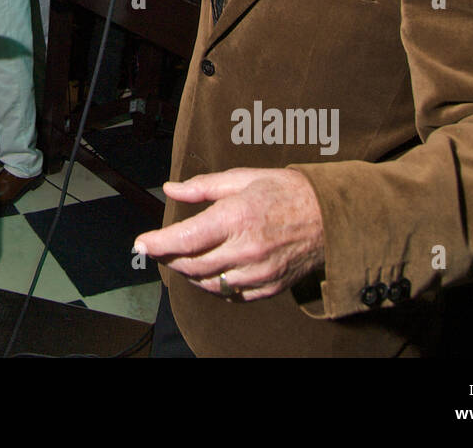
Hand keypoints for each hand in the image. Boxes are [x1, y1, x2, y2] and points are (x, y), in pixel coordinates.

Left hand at [134, 168, 324, 301]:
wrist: (332, 217)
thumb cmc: (286, 191)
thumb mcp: (243, 178)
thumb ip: (203, 187)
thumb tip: (171, 188)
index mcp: (237, 217)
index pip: (186, 238)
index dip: (158, 244)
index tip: (140, 243)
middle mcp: (246, 249)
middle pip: (192, 264)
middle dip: (169, 258)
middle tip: (158, 249)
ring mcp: (258, 272)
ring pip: (209, 283)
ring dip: (188, 273)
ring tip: (180, 258)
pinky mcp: (269, 287)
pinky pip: (231, 293)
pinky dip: (213, 284)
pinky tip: (209, 271)